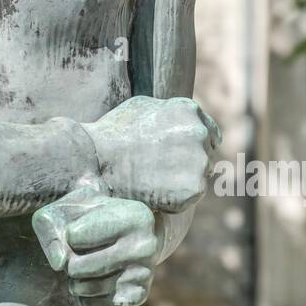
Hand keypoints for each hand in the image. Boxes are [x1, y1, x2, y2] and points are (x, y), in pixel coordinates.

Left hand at [32, 187, 158, 305]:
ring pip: (84, 287)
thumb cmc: (95, 216)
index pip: (73, 236)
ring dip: (75, 279)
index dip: (68, 234)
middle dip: (69, 261)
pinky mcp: (138, 295)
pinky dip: (86, 294)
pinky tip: (94, 279)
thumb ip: (51, 227)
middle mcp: (144, 246)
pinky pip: (94, 303)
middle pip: (77, 267)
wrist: (136, 232)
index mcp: (132, 216)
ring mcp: (144, 273)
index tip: (81, 228)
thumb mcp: (70, 208)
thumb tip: (58, 263)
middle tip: (79, 252)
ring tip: (85, 265)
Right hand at [81, 95, 219, 212]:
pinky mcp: (193, 189)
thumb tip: (180, 119)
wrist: (96, 159)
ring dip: (183, 181)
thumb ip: (170, 112)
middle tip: (160, 171)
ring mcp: (198, 161)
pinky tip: (154, 192)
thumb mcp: (144, 106)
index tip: (182, 154)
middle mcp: (199, 133)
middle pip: (205, 155)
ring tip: (154, 181)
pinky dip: (176, 198)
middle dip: (188, 163)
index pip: (209, 132)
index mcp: (188, 110)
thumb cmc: (113, 132)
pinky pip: (191, 196)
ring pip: (199, 176)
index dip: (196, 145)